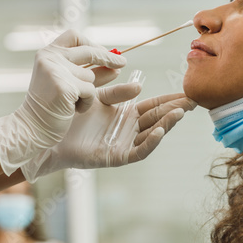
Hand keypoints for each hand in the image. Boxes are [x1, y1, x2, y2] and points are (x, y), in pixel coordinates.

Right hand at [0, 30, 124, 174]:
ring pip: (90, 77)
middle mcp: (50, 57)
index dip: (91, 43)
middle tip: (122, 63)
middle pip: (89, 51)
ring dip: (88, 92)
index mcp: (48, 53)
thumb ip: (86, 70)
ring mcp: (57, 71)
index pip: (74, 36)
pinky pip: (90, 92)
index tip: (104, 52)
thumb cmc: (49, 105)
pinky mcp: (65, 87)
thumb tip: (114, 63)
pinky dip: (86, 103)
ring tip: (71, 103)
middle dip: (108, 58)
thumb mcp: (66, 81)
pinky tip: (71, 110)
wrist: (32, 127)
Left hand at [21, 87, 195, 180]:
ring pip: (151, 135)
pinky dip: (149, 143)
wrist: (49, 132)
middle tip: (193, 101)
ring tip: (180, 113)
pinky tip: (159, 133)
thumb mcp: (96, 96)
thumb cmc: (71, 113)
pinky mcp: (115, 157)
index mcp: (125, 114)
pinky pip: (137, 152)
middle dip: (174, 110)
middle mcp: (128, 130)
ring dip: (166, 125)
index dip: (169, 100)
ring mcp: (123, 144)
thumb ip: (115, 90)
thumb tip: (139, 85)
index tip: (186, 92)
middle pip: (157, 119)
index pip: (153, 106)